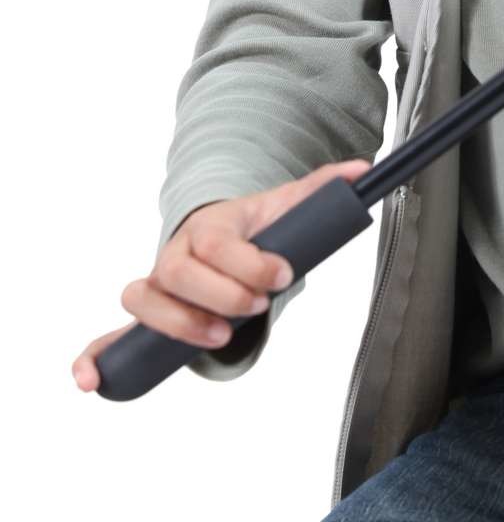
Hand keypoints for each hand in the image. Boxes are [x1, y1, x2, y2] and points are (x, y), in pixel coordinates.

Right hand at [71, 157, 371, 392]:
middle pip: (177, 270)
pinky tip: (94, 380)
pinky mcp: (146, 319)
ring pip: (143, 299)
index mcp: (209, 226)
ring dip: (175, 322)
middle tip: (256, 308)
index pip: (216, 240)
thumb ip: (320, 191)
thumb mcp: (284, 207)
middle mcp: (176, 253)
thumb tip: (362, 170)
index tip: (285, 274)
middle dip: (218, 293)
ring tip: (221, 336)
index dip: (249, 260)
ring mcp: (157, 286)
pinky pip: (109, 336)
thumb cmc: (250, 229)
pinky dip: (98, 356)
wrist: (215, 238)